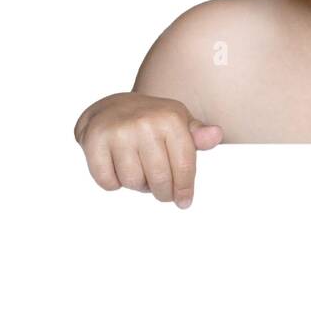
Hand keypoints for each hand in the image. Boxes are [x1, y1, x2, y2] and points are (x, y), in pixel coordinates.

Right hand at [74, 92, 222, 207]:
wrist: (111, 107)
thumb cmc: (151, 121)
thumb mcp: (178, 123)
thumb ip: (198, 135)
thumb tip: (216, 135)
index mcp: (170, 118)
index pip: (183, 166)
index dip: (184, 189)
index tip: (184, 202)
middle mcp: (144, 122)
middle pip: (159, 179)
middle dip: (161, 191)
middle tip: (160, 189)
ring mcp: (118, 131)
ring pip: (133, 183)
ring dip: (137, 185)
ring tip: (138, 171)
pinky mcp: (94, 140)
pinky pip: (107, 182)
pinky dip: (113, 182)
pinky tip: (117, 167)